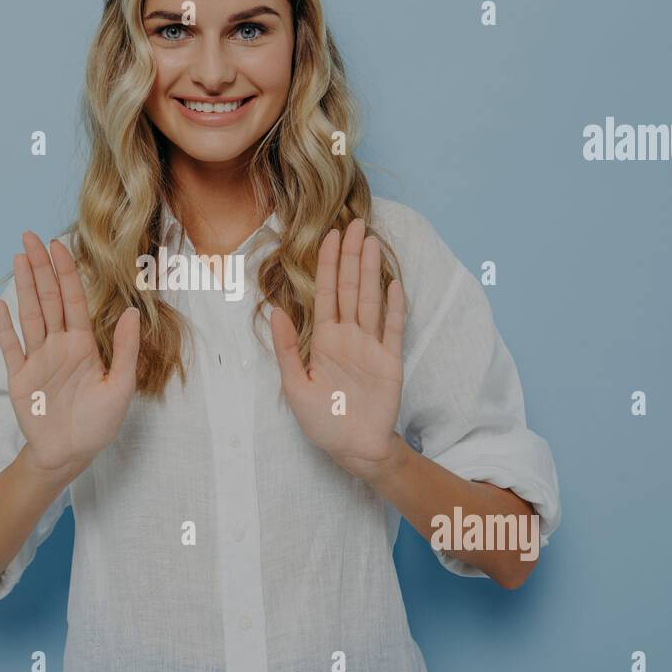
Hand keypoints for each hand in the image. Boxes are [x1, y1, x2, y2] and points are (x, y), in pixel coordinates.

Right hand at [0, 231, 140, 481]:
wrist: (69, 454)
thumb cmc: (98, 424)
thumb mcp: (121, 387)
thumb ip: (125, 349)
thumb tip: (131, 311)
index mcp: (83, 345)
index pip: (73, 300)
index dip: (67, 272)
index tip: (59, 245)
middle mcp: (58, 346)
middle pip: (48, 298)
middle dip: (40, 267)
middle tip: (30, 237)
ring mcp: (37, 359)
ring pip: (29, 314)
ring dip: (23, 286)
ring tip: (18, 258)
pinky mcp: (19, 378)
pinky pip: (11, 347)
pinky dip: (4, 326)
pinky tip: (0, 304)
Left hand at [270, 218, 406, 482]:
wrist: (354, 448)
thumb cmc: (322, 421)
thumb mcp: (295, 387)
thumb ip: (287, 349)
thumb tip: (277, 311)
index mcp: (324, 340)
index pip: (325, 293)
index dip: (327, 264)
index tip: (330, 236)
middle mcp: (348, 337)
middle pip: (349, 288)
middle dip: (351, 256)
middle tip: (355, 223)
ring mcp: (370, 346)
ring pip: (370, 300)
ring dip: (371, 271)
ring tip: (372, 242)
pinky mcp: (390, 361)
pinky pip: (392, 328)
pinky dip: (393, 306)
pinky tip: (394, 283)